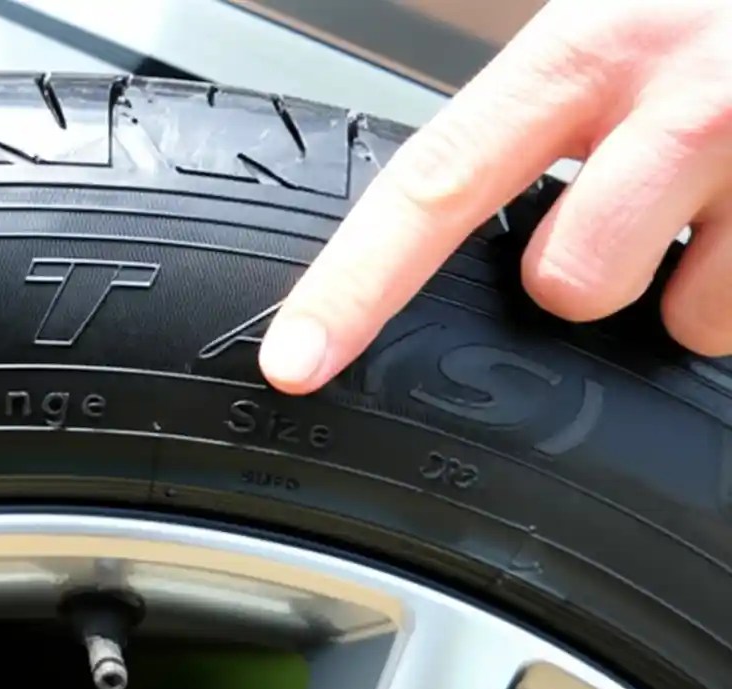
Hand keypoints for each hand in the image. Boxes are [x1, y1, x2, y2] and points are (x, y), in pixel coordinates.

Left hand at [259, 0, 731, 393]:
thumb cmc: (716, 11)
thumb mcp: (614, 29)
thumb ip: (541, 116)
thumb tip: (453, 212)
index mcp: (584, 53)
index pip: (434, 188)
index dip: (353, 285)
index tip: (295, 359)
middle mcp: (678, 110)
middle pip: (570, 287)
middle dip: (595, 268)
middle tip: (648, 191)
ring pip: (684, 320)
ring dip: (696, 276)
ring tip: (731, 190)